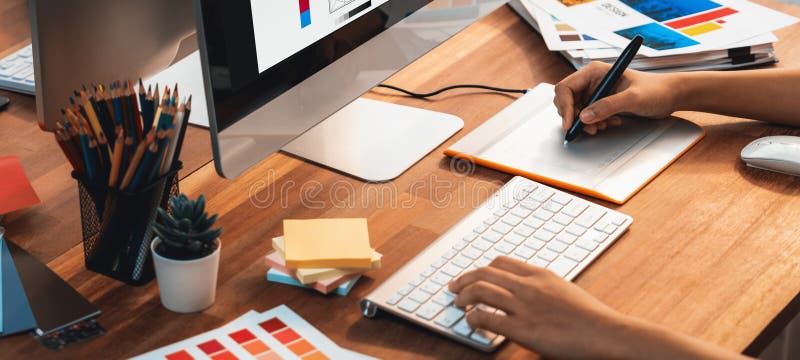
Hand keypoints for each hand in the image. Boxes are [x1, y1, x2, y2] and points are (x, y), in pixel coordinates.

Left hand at [448, 257, 631, 358]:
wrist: (606, 333)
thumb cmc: (592, 318)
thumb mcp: (565, 291)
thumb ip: (544, 290)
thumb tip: (530, 298)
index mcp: (540, 274)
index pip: (501, 262)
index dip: (482, 268)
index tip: (474, 275)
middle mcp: (528, 286)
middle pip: (485, 273)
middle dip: (464, 279)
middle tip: (454, 287)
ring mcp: (524, 306)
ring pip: (481, 290)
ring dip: (464, 296)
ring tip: (459, 303)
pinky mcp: (522, 329)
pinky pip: (487, 318)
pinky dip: (473, 318)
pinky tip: (471, 322)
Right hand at [554, 62, 679, 134]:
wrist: (669, 96)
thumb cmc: (656, 90)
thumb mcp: (633, 98)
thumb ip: (608, 106)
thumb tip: (584, 117)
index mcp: (595, 71)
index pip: (566, 88)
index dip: (564, 107)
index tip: (570, 123)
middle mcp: (592, 81)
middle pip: (567, 101)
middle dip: (574, 117)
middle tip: (588, 129)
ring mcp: (595, 92)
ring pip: (576, 111)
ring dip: (586, 123)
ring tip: (603, 126)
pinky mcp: (601, 103)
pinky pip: (587, 116)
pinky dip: (594, 124)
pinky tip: (610, 123)